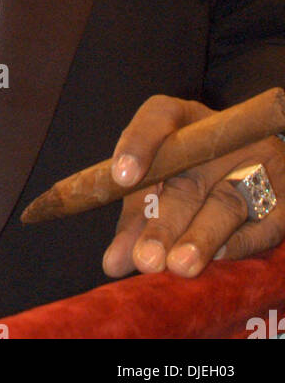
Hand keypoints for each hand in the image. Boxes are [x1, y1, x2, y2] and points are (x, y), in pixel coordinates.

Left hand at [102, 94, 284, 278]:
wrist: (254, 163)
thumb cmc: (192, 171)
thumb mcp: (161, 179)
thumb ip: (138, 216)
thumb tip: (115, 264)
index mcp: (184, 120)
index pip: (160, 115)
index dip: (138, 144)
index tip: (121, 178)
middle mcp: (221, 138)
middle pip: (189, 179)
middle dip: (164, 223)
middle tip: (145, 258)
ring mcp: (256, 164)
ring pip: (225, 203)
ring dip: (200, 238)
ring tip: (176, 267)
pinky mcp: (283, 197)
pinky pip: (264, 225)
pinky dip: (239, 244)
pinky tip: (217, 259)